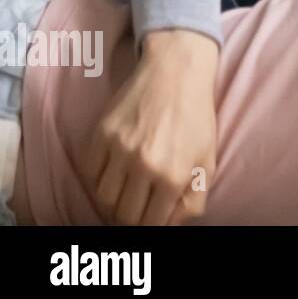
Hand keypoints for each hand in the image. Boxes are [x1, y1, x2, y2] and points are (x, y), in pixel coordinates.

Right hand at [86, 29, 218, 224]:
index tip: (150, 218)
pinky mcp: (101, 134)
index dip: (149, 225)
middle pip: (123, 214)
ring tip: (126, 189)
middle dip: (130, 216)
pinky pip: (89, 172)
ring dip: (113, 198)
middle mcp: (144, 166)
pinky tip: (113, 170)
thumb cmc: (196, 117)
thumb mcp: (208, 158)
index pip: (149, 223)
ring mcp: (119, 150)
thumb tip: (174, 223)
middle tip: (136, 206)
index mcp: (173, 176)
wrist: (176, 72)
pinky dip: (98, 177)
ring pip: (103, 197)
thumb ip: (194, 197)